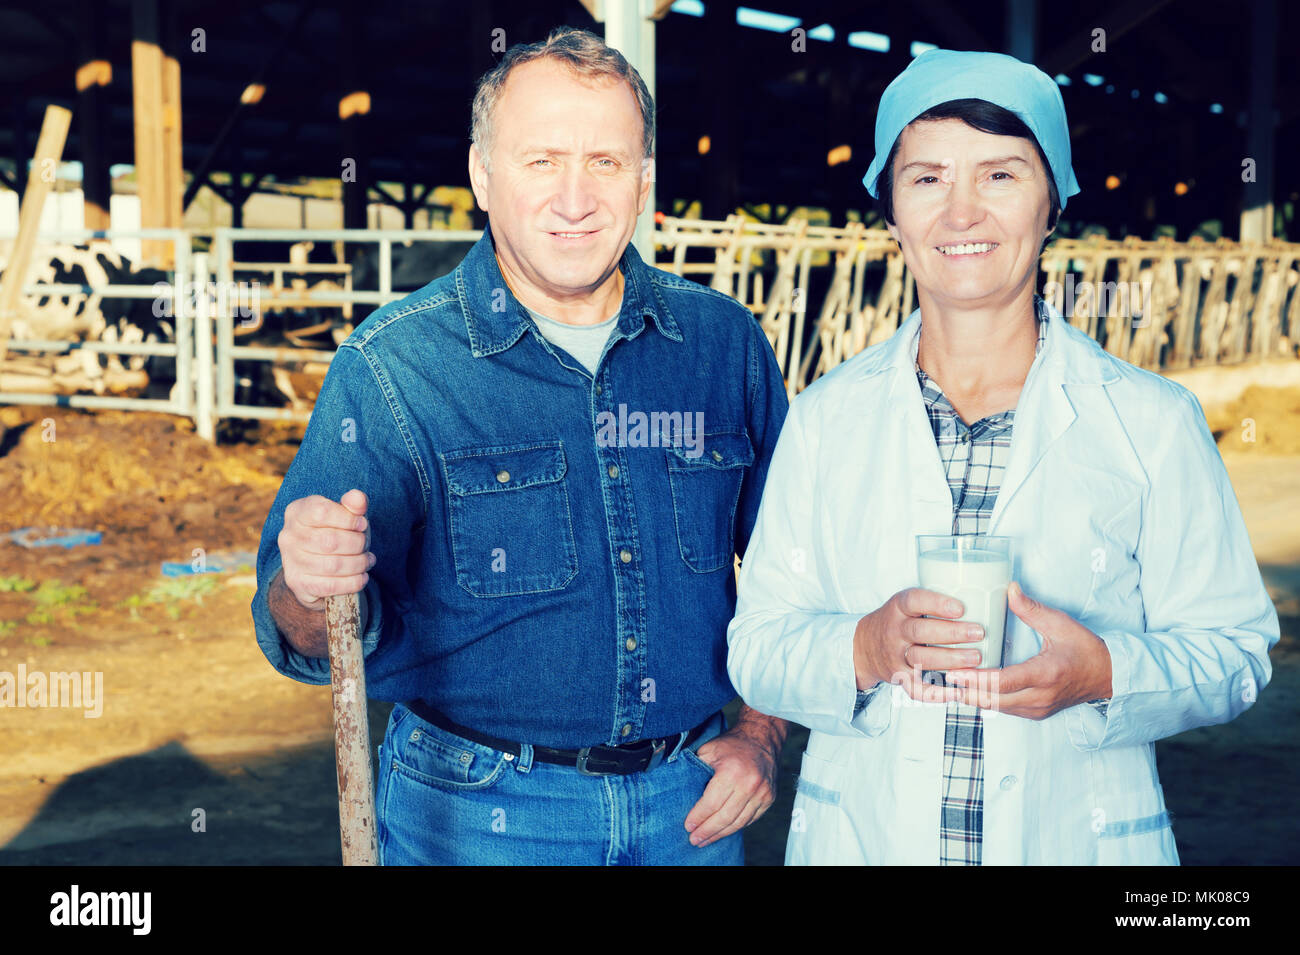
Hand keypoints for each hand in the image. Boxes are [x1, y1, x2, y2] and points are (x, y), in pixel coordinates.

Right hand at [277, 489, 373, 608]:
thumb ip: (352, 504)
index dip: (348, 519)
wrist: (313, 567)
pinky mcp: (298, 583)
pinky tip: (362, 576)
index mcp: (297, 512)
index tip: (362, 524)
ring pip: (333, 565)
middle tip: (366, 545)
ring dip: (359, 563)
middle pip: (330, 541)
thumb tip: (358, 498)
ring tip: (368, 560)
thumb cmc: (333, 532)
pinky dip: (353, 582)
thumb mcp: (343, 514)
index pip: (322, 512)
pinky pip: (330, 586)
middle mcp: (288, 536)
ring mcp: (291, 561)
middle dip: (357, 543)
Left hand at [683, 724, 778, 846]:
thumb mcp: (709, 750)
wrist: (762, 738)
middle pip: (725, 817)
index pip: (712, 803)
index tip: (688, 826)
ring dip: (720, 834)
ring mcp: (762, 793)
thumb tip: (679, 788)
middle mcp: (749, 784)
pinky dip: (736, 827)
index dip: (698, 817)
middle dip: (707, 831)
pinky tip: (724, 831)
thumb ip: (695, 768)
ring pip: (738, 822)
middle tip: (694, 840)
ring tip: (706, 840)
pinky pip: (750, 819)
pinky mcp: (769, 798)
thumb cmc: (733, 745)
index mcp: (732, 772)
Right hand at [853, 587, 984, 704]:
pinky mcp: (899, 677)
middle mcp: (894, 631)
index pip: (914, 601)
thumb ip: (931, 601)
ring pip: (922, 658)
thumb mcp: (905, 603)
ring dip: (951, 659)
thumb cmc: (897, 621)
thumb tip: (977, 596)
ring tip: (976, 657)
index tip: (961, 608)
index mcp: (898, 608)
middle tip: (978, 633)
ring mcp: (895, 655)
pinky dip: (936, 693)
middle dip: (952, 633)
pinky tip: (957, 692)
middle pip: (920, 631)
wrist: (864, 646)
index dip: (937, 604)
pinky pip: (916, 688)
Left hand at [946, 581, 1112, 718]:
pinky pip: (1004, 709)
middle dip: (964, 691)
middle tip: (937, 678)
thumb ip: (1031, 609)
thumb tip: (1009, 588)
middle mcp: (1040, 697)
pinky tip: (967, 689)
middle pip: (993, 700)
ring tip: (944, 684)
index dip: (975, 679)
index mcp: (1045, 674)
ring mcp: (1038, 709)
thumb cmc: (1086, 649)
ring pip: (996, 708)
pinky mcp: (1036, 713)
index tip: (953, 672)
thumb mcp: (1061, 624)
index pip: (1003, 682)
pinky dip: (985, 700)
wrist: (1108, 677)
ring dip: (971, 697)